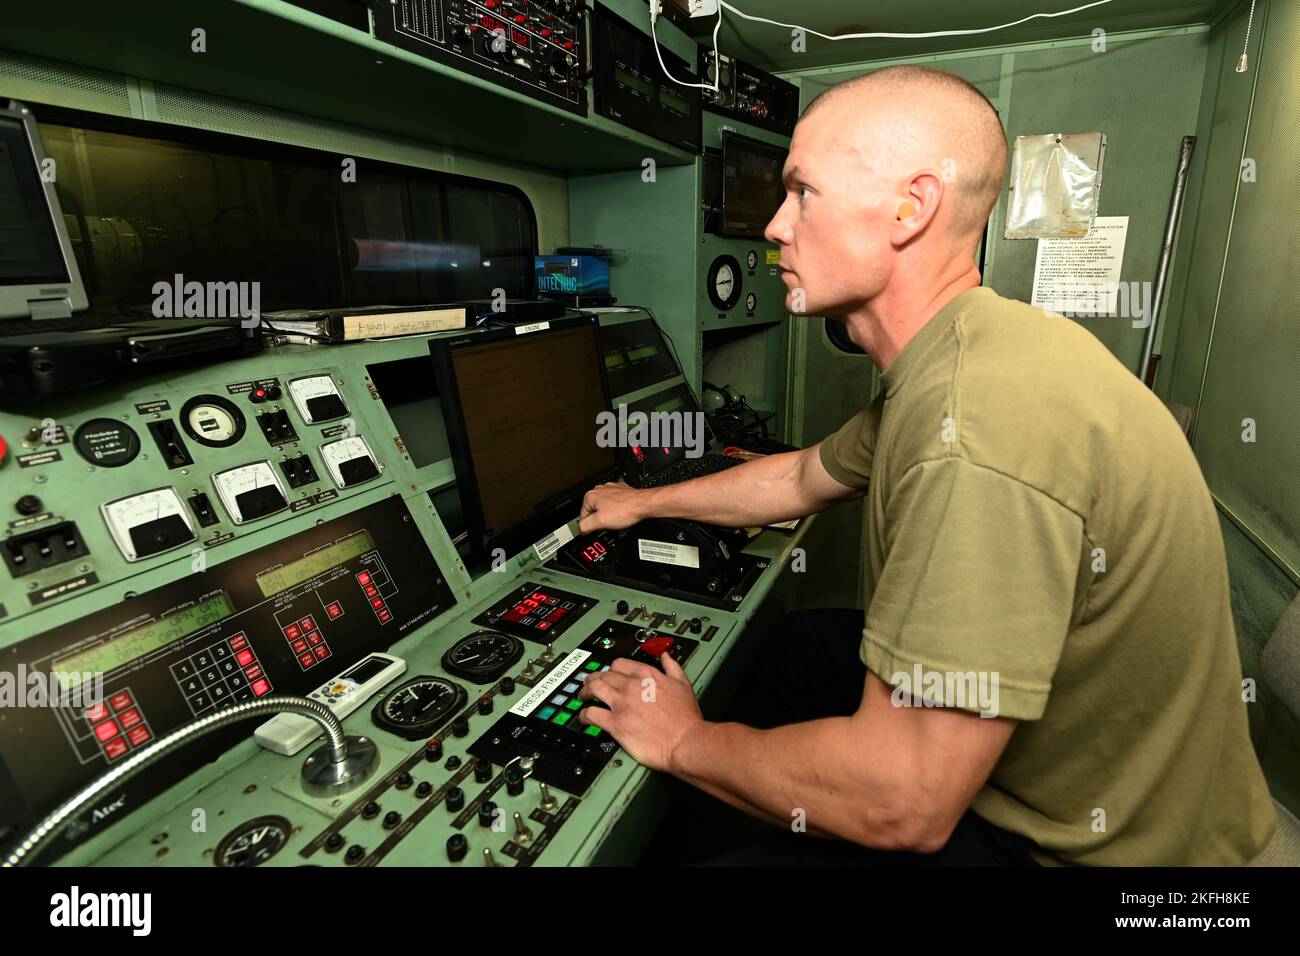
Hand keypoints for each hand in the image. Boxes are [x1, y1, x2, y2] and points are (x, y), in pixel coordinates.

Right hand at [577, 481, 646, 533]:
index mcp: (591, 495)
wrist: (644, 504)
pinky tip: (622, 514)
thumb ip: (586, 526)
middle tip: (608, 525)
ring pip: (604, 507)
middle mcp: (600, 490)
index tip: (593, 531)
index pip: (582, 516)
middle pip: (593, 511)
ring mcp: (611, 489)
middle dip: (599, 519)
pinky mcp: (621, 491)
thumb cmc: (625, 510)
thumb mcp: (600, 522)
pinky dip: (617, 509)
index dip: (588, 526)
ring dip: (609, 514)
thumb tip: (581, 529)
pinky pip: (615, 503)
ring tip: (617, 519)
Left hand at [578, 653, 702, 772]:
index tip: (610, 673)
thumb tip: (666, 657)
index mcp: (646, 675)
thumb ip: (672, 667)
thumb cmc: (686, 718)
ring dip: (586, 691)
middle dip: (595, 678)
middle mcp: (631, 686)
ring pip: (594, 689)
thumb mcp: (683, 684)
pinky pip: (592, 714)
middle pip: (604, 675)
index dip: (612, 669)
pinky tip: (584, 717)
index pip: (620, 664)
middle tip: (590, 683)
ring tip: (583, 695)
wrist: (684, 741)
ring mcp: (621, 704)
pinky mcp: (615, 724)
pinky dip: (584, 715)